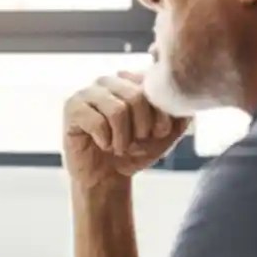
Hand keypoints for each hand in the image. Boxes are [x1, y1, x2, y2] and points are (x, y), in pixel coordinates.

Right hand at [62, 71, 190, 189]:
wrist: (107, 177)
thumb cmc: (135, 152)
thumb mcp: (166, 134)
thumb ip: (180, 114)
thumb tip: (184, 100)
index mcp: (133, 80)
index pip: (154, 85)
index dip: (162, 114)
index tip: (159, 132)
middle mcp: (110, 81)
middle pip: (137, 96)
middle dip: (143, 127)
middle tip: (137, 141)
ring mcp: (88, 92)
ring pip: (117, 109)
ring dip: (123, 138)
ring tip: (119, 146)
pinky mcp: (72, 108)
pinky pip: (96, 121)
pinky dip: (105, 140)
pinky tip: (102, 145)